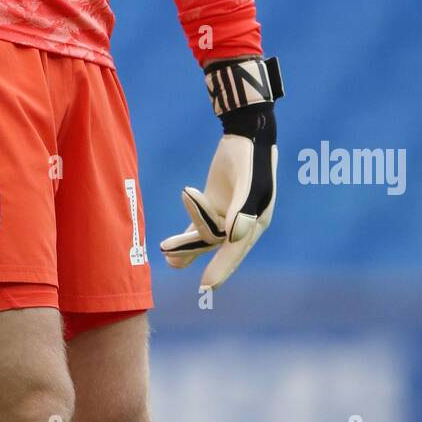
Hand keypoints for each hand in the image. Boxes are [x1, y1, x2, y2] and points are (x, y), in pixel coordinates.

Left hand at [160, 54, 282, 289]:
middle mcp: (241, 225)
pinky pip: (197, 229)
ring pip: (204, 240)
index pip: (236, 249)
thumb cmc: (249, 157)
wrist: (244, 135)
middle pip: (216, 246)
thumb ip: (243, 209)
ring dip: (186, 245)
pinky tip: (169, 251)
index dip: (222, 267)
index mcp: (256, 222)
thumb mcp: (249, 181)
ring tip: (165, 252)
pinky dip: (185, 239)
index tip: (206, 285)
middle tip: (170, 254)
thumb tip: (235, 237)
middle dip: (194, 250)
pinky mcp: (213, 208)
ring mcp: (226, 217)